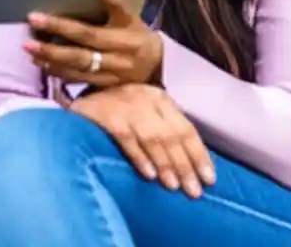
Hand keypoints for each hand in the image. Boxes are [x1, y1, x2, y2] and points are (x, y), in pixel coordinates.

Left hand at [24, 0, 162, 85]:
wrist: (158, 68)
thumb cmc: (135, 35)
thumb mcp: (129, 18)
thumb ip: (106, 9)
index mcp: (129, 24)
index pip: (116, 3)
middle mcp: (124, 46)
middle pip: (89, 36)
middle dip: (59, 27)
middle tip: (34, 18)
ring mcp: (116, 68)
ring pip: (80, 61)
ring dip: (51, 54)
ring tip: (29, 46)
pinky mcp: (108, 85)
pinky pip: (79, 79)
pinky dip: (57, 71)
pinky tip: (39, 62)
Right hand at [70, 83, 215, 197]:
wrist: (80, 102)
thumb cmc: (117, 113)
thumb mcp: (145, 114)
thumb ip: (165, 131)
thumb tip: (192, 165)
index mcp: (161, 99)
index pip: (186, 128)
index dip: (199, 155)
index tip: (210, 179)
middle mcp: (146, 99)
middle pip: (172, 135)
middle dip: (185, 165)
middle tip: (194, 191)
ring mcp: (126, 105)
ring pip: (153, 137)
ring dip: (165, 163)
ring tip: (173, 186)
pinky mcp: (107, 115)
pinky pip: (127, 139)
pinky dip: (139, 157)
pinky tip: (148, 174)